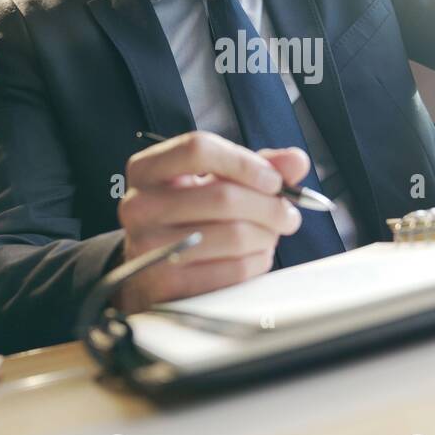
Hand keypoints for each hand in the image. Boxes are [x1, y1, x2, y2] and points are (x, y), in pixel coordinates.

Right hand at [113, 131, 307, 312]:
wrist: (151, 266)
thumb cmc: (187, 215)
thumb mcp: (212, 181)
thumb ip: (256, 166)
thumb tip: (296, 161)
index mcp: (147, 169)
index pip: (198, 149)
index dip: (246, 163)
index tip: (274, 180)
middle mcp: (139, 206)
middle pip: (223, 196)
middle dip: (269, 206)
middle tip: (288, 214)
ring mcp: (148, 247)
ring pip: (233, 234)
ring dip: (267, 235)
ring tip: (270, 235)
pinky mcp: (166, 285)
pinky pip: (233, 270)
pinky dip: (257, 262)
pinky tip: (257, 256)